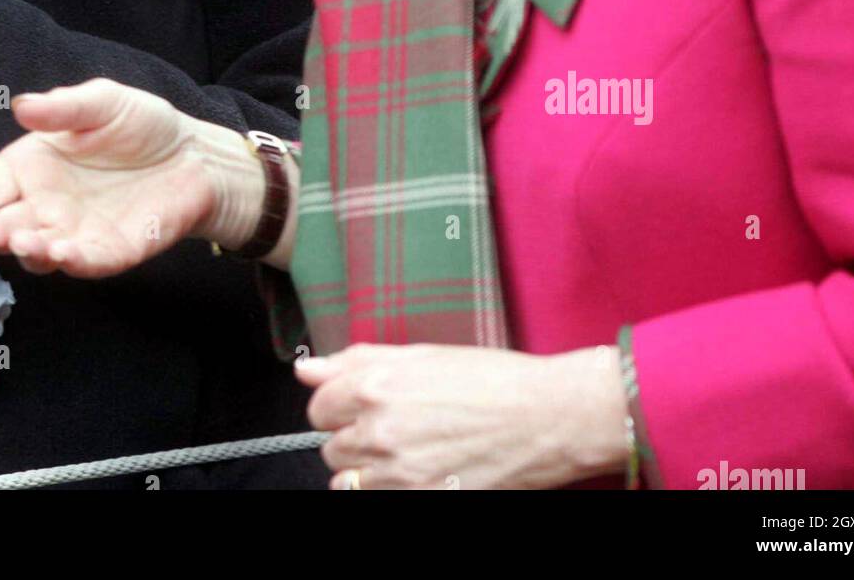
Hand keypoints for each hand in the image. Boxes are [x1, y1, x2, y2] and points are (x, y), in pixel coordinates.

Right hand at [0, 77, 214, 276]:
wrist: (194, 155)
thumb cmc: (142, 125)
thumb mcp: (102, 102)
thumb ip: (62, 107)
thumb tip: (21, 104)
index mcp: (27, 167)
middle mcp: (40, 205)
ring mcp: (70, 232)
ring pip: (33, 253)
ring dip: (26, 250)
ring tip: (23, 239)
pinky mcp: (105, 253)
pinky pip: (80, 264)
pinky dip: (68, 262)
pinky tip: (63, 253)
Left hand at [296, 343, 629, 489]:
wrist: (547, 417)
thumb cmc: (493, 378)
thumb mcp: (422, 354)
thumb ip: (356, 360)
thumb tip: (306, 367)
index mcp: (375, 384)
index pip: (319, 407)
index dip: (337, 404)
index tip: (357, 404)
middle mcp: (380, 430)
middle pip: (331, 446)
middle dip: (353, 435)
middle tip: (391, 424)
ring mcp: (399, 472)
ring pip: (348, 479)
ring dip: (367, 466)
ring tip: (404, 450)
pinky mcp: (422, 499)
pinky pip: (375, 500)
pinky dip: (387, 489)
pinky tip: (415, 471)